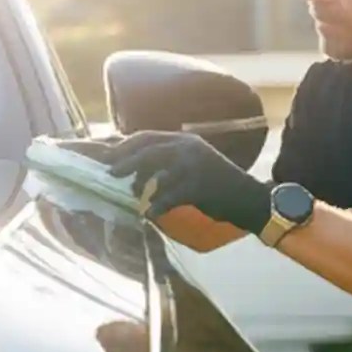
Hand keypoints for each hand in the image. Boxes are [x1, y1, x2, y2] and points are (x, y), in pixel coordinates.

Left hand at [103, 131, 271, 233]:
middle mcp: (188, 147)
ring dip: (140, 181)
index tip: (103, 154)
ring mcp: (195, 164)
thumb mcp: (190, 166)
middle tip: (109, 170)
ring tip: (129, 191)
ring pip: (159, 169)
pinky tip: (149, 214)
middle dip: (125, 158)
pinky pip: (172, 195)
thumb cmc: (214, 186)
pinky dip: (159, 205)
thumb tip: (131, 172)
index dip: (123, 145)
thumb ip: (165, 165)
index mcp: (183, 141)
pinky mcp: (201, 185)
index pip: (146, 137)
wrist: (248, 198)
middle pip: (148, 148)